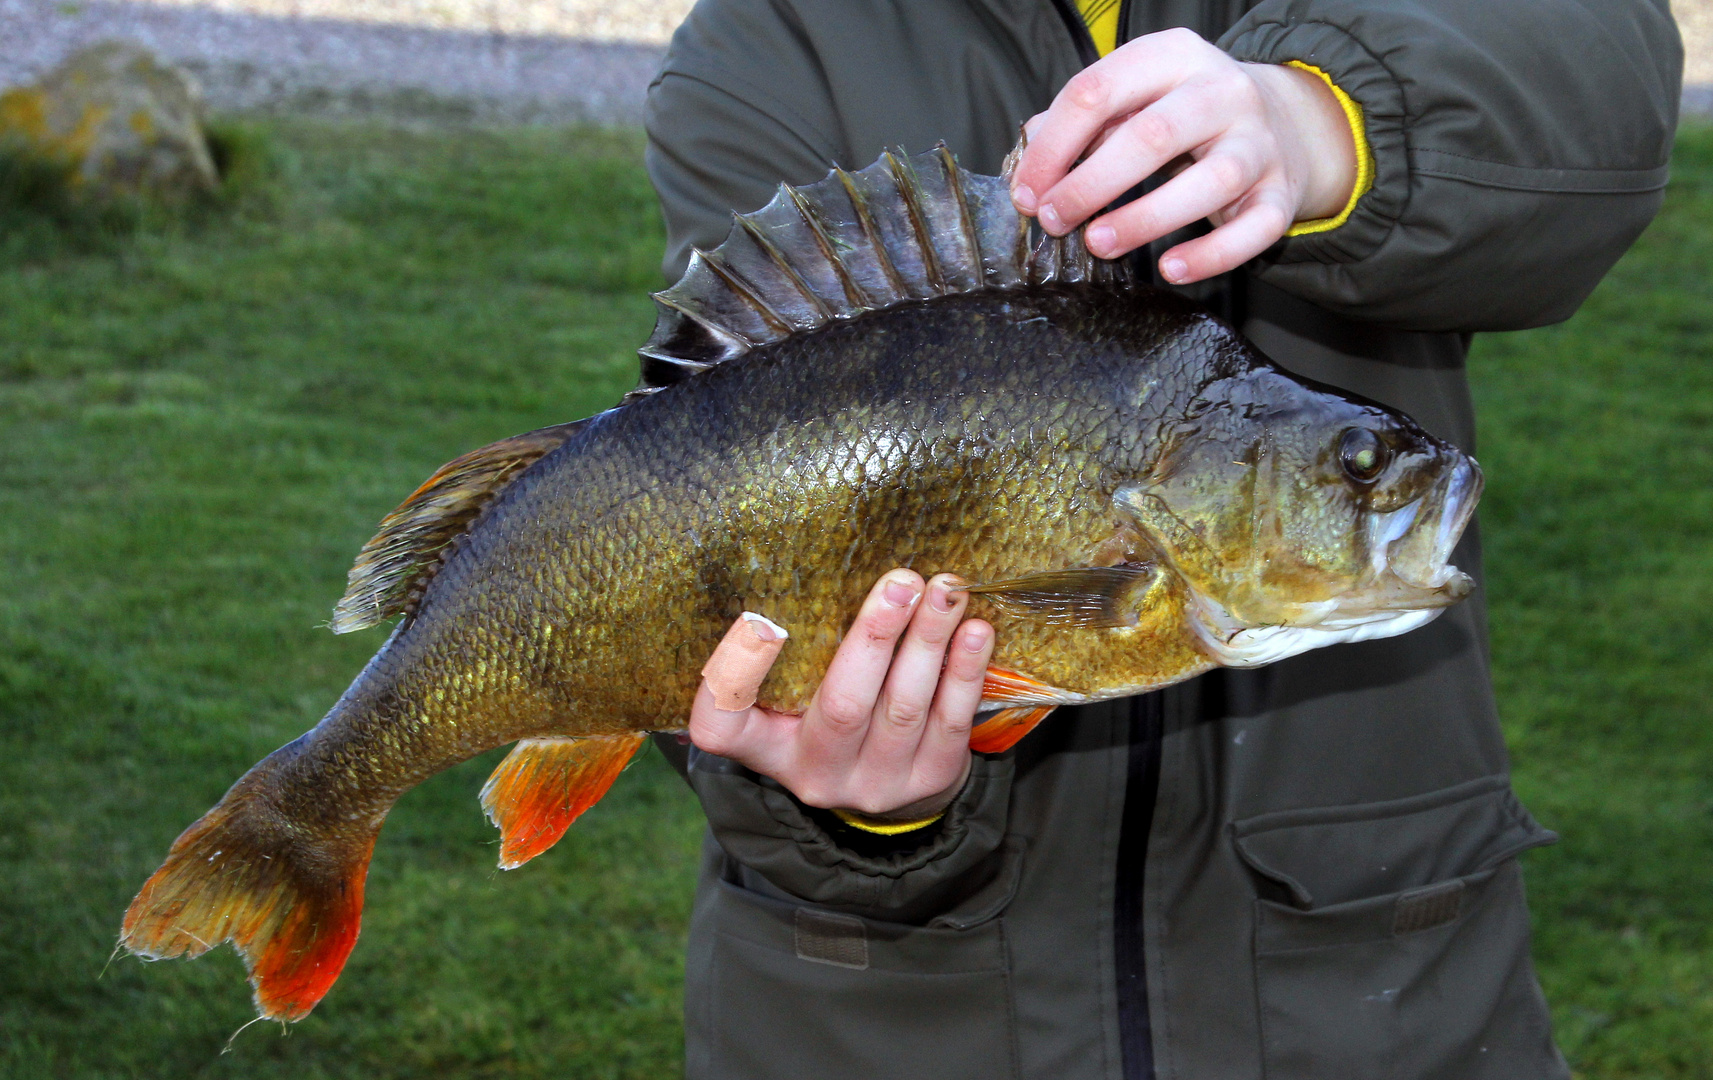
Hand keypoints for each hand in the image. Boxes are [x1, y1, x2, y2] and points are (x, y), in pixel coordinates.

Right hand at [690, 570, 994, 819]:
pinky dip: (965, 671)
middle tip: (901, 581)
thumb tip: (810, 562)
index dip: (732, 678)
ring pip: (904, 707)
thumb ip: (791, 654)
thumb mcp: (795, 699)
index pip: (721, 726)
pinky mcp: (930, 778)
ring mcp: (876, 782)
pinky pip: (952, 721)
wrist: (893, 786)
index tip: (756, 620)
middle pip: (841, 706)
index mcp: (767, 748)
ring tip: (946, 591)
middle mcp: (816, 772)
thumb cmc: (832, 717)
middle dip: (875, 637)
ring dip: (929, 641)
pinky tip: (976, 631)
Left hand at [1009, 27, 1357, 283]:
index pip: (1098, 91)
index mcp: (1173, 56)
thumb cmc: (1185, 116)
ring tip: (1099, 244)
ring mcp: (1259, 142)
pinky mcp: (1281, 193)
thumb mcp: (1134, 100)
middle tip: (1054, 220)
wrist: (1285, 121)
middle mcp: (1223, 91)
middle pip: (1152, 134)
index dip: (1053, 146)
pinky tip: (1172, 269)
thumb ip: (1081, 126)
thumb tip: (1029, 168)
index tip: (1027, 192)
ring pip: (1210, 181)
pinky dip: (1213, 254)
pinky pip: (1255, 229)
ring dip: (1145, 219)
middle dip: (1091, 183)